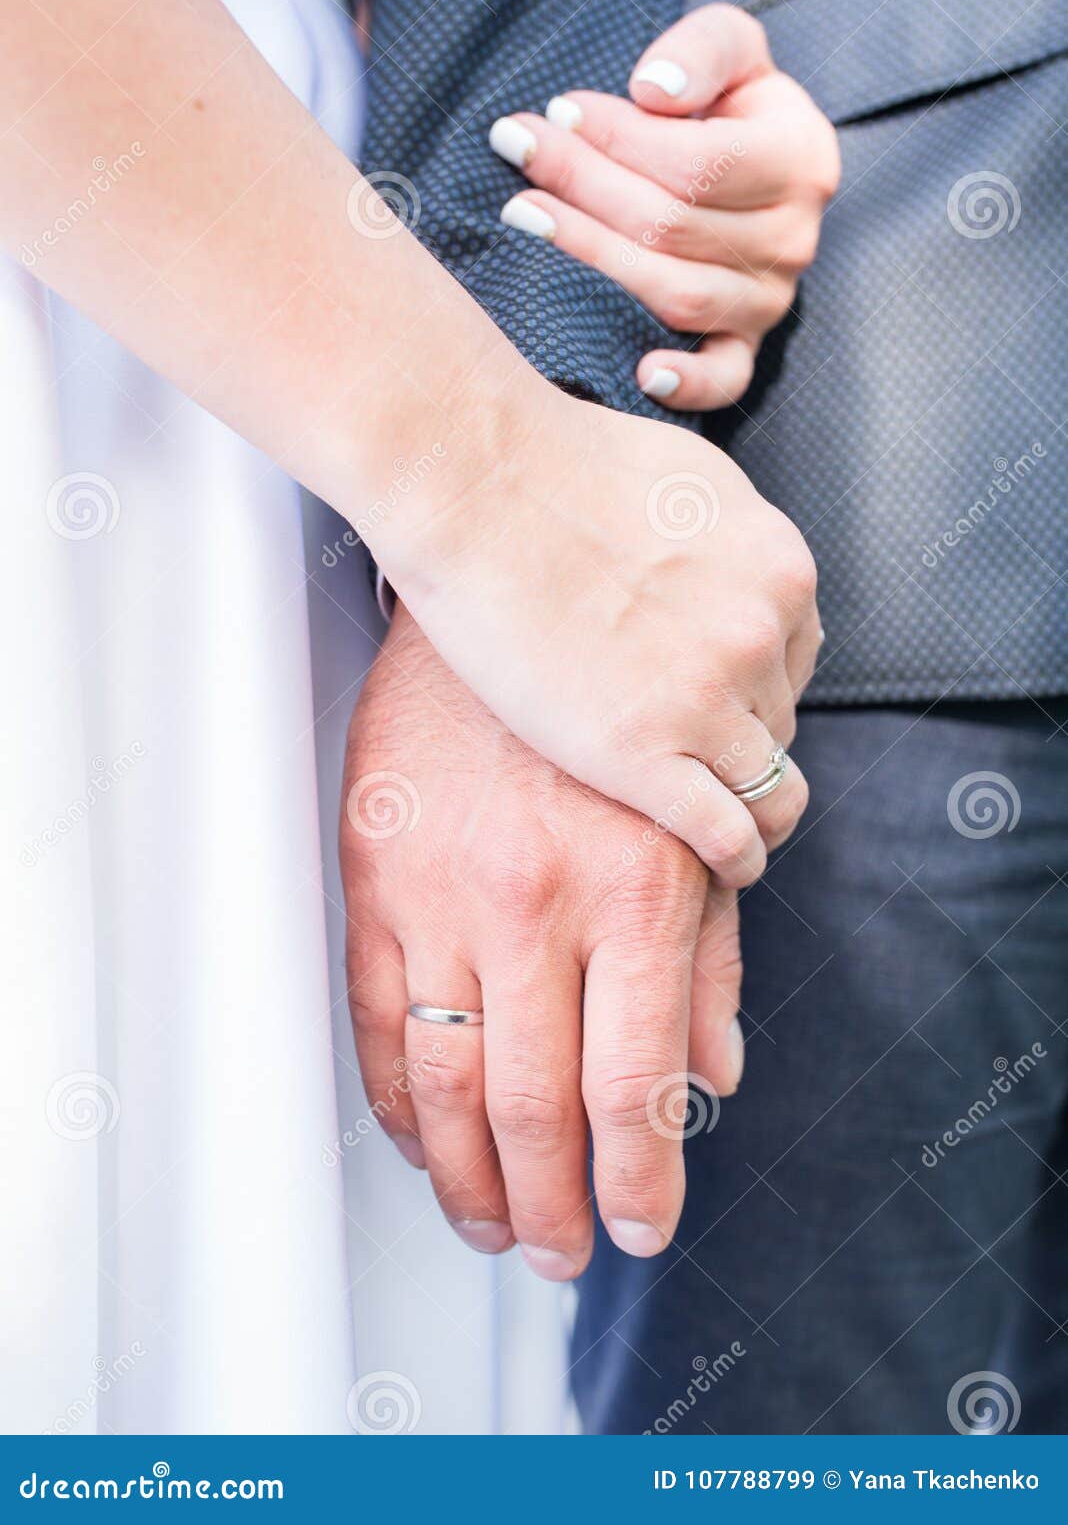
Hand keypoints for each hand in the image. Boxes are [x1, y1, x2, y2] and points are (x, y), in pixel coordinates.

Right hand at [340, 603, 748, 1275]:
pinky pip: (379, 1021)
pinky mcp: (376, 881)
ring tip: (491, 1223)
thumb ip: (707, 962)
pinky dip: (397, 1102)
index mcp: (635, 891)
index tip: (639, 1228)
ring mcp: (444, 895)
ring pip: (448, 1081)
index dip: (639, 1179)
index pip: (636, 1081)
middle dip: (553, 1205)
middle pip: (535, 1106)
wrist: (503, 599)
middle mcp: (539, 902)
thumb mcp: (690, 827)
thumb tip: (716, 1080)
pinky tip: (420, 1141)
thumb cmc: (607, 720)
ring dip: (468, 1176)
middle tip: (561, 1252)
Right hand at [391, 390, 816, 887]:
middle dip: (734, 741)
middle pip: (778, 724)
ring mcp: (708, 697)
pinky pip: (729, 838)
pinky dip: (735, 863)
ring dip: (743, 808)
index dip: (752, 693)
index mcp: (778, 569)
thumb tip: (729, 566)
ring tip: (714, 831)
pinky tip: (718, 869)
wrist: (475, 482)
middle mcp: (761, 634)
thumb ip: (725, 540)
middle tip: (676, 753)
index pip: (797, 664)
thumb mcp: (686, 481)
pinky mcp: (647, 756)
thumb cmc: (551, 465)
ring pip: (769, 789)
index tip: (713, 710)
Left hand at [489, 3, 839, 409]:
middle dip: (583, 184)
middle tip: (518, 149)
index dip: (619, 138)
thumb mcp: (730, 50)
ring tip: (524, 218)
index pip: (696, 161)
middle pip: (671, 225)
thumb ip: (702, 52)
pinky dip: (685, 384)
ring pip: (674, 292)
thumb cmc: (727, 105)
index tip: (558, 109)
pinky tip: (638, 374)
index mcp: (800, 161)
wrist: (753, 168)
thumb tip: (652, 92)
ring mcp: (769, 302)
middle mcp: (794, 240)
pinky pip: (724, 381)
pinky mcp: (745, 348)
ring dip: (590, 258)